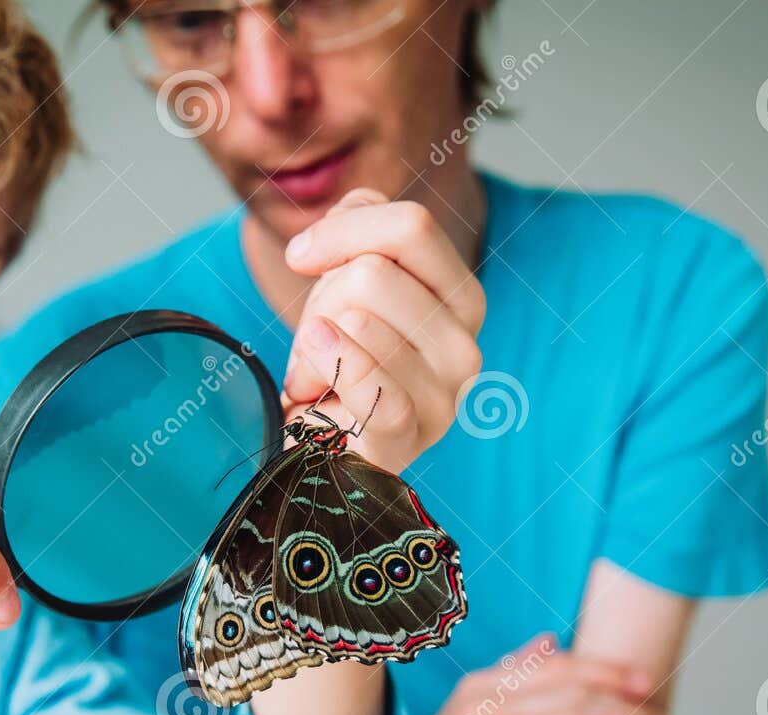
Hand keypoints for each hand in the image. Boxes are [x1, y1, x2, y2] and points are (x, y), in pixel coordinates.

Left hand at [281, 188, 485, 474]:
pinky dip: (329, 368)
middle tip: (319, 338)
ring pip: (358, 321)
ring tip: (319, 374)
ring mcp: (444, 398)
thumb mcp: (347, 276)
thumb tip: (348, 218)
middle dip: (322, 299)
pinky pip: (368, 383)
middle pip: (373, 273)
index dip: (342, 230)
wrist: (319, 443)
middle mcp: (466, 347)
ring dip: (313, 346)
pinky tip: (308, 381)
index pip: (411, 227)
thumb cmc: (338, 356)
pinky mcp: (408, 438)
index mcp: (463, 299)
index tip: (300, 255)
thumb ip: (358, 224)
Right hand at [382, 633, 670, 714]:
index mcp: (478, 686)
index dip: (604, 668)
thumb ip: (508, 682)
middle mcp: (480, 703)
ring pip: (567, 710)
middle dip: (621, 692)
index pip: (554, 663)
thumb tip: (549, 642)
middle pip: (567, 683)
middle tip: (661, 710)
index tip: (643, 681)